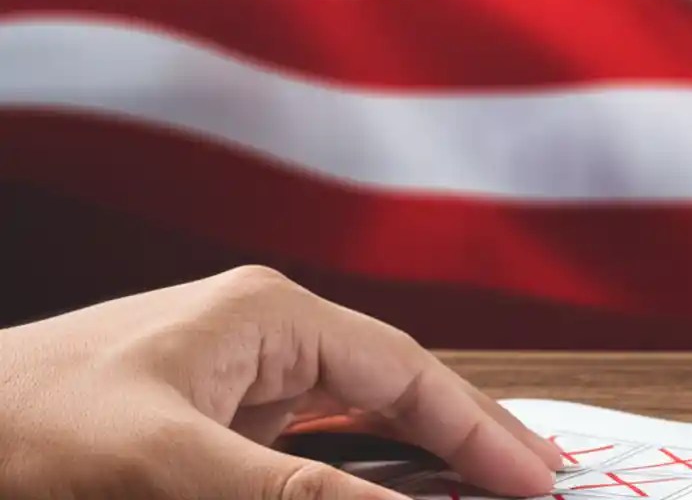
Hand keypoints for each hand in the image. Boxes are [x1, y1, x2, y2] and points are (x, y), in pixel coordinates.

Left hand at [0, 266, 561, 498]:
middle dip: (464, 437)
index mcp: (270, 316)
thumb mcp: (170, 465)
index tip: (534, 480)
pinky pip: (315, 448)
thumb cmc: (23, 428)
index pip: (406, 371)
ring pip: (362, 419)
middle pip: (398, 388)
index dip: (478, 427)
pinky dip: (361, 472)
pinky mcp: (218, 422)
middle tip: (531, 485)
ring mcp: (242, 378)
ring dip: (418, 457)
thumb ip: (297, 492)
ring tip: (479, 488)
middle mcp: (267, 337)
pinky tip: (390, 490)